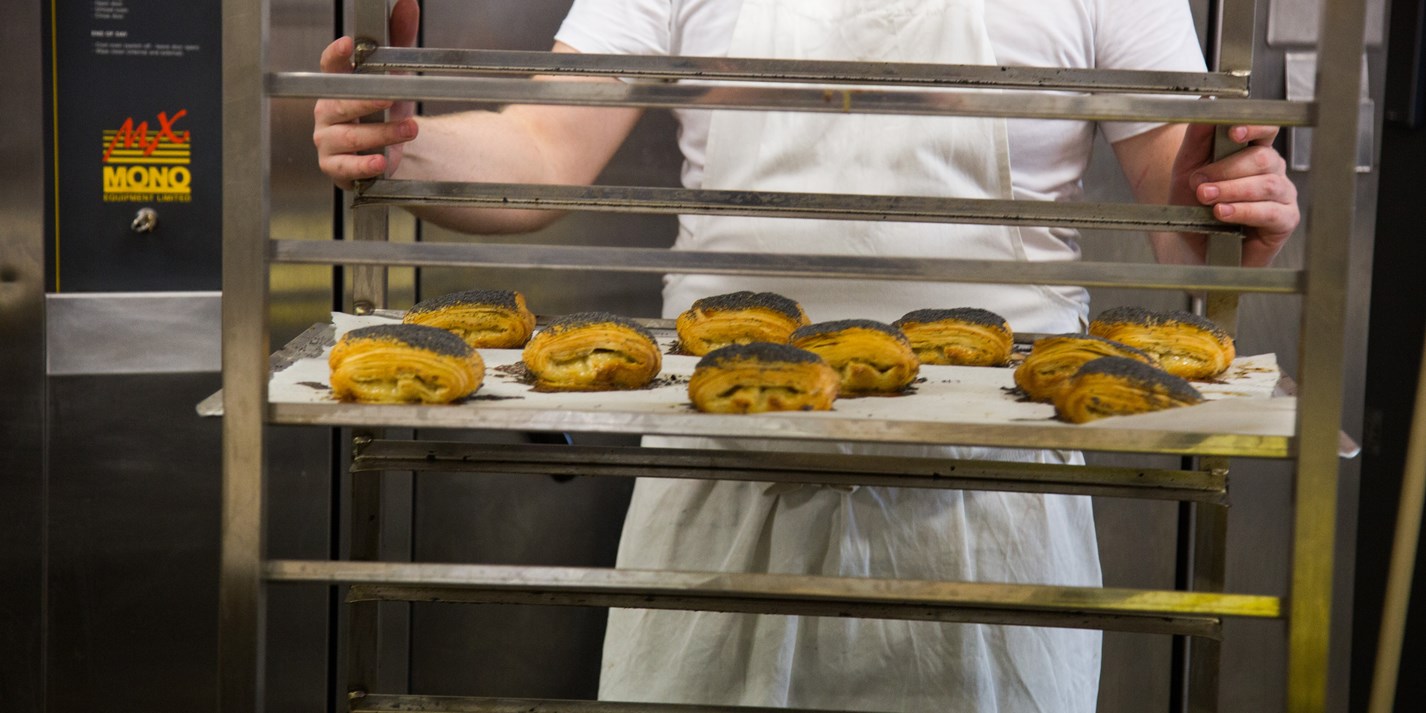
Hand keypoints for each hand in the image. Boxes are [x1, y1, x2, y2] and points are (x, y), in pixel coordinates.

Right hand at [312, 0, 420, 188]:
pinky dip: (363, 165)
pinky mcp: (334, 166)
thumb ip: (399, 39)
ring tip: (411, 128)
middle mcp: (326, 111)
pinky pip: (345, 167)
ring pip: (349, 136)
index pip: (330, 67)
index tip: (349, 44)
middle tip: (395, 95)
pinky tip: (381, 162)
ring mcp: (327, 140)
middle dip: (370, 100)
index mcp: (336, 85)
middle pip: (341, 103)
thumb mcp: (394, 75)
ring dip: (382, 132)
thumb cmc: (382, 110)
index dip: (337, 56)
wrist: (384, 152)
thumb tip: (408, 4)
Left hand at [1169, 124, 1299, 266]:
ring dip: (1232, 189)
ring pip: (1267, 184)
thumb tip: (1208, 103)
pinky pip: (1272, 212)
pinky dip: (1244, 210)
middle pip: (1262, 158)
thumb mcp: (1188, 168)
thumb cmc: (1195, 208)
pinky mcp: (1285, 221)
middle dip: (1226, 169)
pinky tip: (1223, 213)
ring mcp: (1282, 196)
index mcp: (1252, 153)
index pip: (1266, 130)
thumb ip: (1198, 137)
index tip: (1234, 131)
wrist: (1191, 247)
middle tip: (1199, 183)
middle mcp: (1272, 171)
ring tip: (1207, 198)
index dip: (1255, 127)